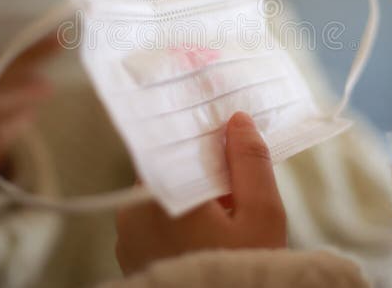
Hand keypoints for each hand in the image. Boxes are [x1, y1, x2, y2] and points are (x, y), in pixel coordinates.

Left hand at [114, 112, 286, 274]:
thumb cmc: (246, 272)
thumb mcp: (262, 215)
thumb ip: (250, 162)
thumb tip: (238, 120)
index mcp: (160, 194)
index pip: (175, 142)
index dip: (204, 132)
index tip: (228, 125)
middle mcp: (133, 211)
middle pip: (172, 167)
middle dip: (206, 168)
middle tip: (240, 178)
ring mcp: (129, 236)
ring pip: (166, 194)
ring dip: (197, 193)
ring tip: (233, 211)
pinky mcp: (134, 256)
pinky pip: (157, 220)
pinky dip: (184, 217)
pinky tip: (215, 231)